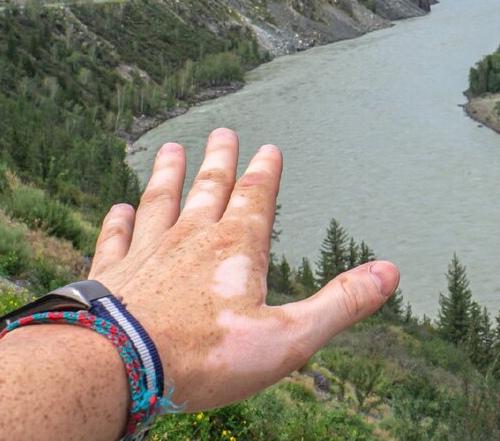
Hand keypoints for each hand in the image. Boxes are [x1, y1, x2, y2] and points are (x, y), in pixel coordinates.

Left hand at [87, 128, 399, 410]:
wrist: (115, 366)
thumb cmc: (205, 355)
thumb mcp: (288, 337)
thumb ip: (340, 304)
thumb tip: (390, 273)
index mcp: (238, 249)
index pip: (256, 198)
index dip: (265, 172)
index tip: (269, 148)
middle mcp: (191, 240)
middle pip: (208, 189)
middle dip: (219, 161)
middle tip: (222, 133)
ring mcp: (147, 254)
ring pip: (160, 202)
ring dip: (168, 176)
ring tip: (172, 150)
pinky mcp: (110, 275)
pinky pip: (116, 239)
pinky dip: (118, 221)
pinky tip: (118, 208)